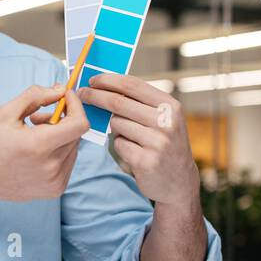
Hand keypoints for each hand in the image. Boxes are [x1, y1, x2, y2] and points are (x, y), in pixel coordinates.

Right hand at [0, 85, 87, 204]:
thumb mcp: (6, 112)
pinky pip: (68, 163)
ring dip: (60, 137)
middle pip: (75, 134)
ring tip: (35, 136)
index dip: (76, 106)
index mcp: (39, 145)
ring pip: (73, 148)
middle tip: (38, 118)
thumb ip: (36, 96)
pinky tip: (37, 153)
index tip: (65, 98)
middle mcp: (51, 166)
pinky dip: (58, 153)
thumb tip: (60, 90)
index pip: (79, 124)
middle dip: (62, 120)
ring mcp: (55, 181)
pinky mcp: (55, 189)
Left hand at [77, 74, 199, 205]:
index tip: (92, 79)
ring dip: (115, 128)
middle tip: (81, 94)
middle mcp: (166, 122)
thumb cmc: (164, 143)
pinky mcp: (145, 161)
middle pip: (118, 102)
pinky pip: (118, 144)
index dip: (109, 80)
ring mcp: (157, 142)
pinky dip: (120, 145)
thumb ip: (140, 102)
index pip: (133, 85)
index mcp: (170, 106)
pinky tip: (134, 152)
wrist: (179, 181)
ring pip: (116, 124)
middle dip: (95, 96)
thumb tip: (105, 86)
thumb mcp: (163, 118)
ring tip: (132, 137)